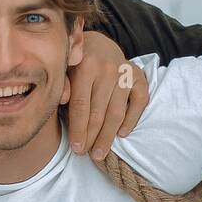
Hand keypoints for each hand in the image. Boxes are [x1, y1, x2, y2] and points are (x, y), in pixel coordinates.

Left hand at [67, 31, 148, 160]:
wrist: (99, 45)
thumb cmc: (76, 63)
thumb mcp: (64, 69)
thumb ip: (62, 84)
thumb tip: (62, 99)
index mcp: (85, 66)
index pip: (81, 105)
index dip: (78, 129)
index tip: (76, 149)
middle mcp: (107, 69)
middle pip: (99, 112)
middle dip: (93, 137)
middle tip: (88, 156)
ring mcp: (124, 73)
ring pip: (117, 111)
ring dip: (109, 135)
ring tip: (101, 152)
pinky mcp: (139, 76)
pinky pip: (139, 102)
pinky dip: (132, 119)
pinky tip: (122, 134)